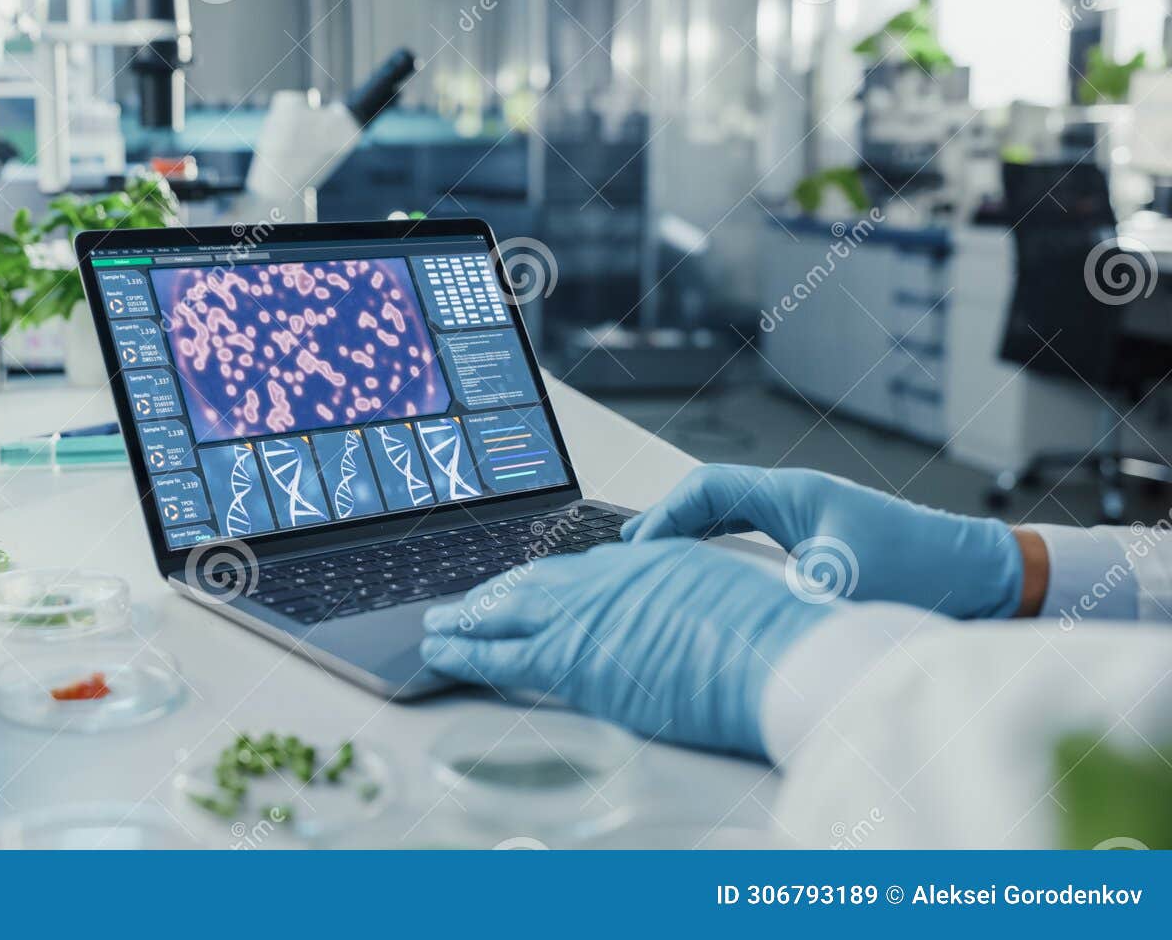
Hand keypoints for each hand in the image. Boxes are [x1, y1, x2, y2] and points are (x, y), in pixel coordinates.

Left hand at [421, 540, 830, 758]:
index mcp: (656, 561)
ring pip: (509, 613)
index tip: (530, 589)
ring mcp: (590, 613)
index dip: (551, 584)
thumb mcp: (737, 606)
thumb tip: (684, 633)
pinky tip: (440, 653)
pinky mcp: (572, 657)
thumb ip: (697, 611)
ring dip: (468, 620)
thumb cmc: (780, 646)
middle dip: (498, 594)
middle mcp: (614, 577)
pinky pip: (501, 655)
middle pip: (540, 583)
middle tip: (465, 603)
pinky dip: (465, 653)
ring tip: (437, 626)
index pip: (587, 572)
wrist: (781, 657)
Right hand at [621, 464, 1023, 618]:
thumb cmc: (924, 570)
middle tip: (631, 554)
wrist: (987, 575)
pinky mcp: (822, 540)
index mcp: (795, 493)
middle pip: (711, 496)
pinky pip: (752, 533)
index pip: (708, 487)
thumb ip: (782, 596)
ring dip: (693, 533)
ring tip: (657, 561)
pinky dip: (721, 546)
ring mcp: (809, 516)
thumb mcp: (843, 584)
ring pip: (730, 513)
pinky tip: (708, 572)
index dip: (665, 516)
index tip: (637, 549)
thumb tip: (729, 618)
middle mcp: (798, 497)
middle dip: (667, 522)